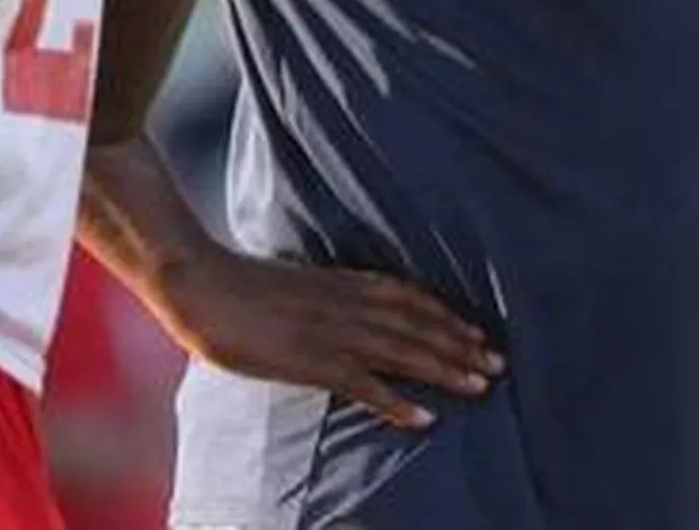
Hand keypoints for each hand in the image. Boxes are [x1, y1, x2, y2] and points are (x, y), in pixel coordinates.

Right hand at [156, 246, 502, 430]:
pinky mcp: (310, 359)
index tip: (479, 331)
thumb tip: (336, 307)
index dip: (448, 316)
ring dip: (446, 369)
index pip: (411, 298)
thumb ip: (323, 294)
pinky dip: (397, 402)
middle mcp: (349, 303)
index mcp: (345, 281)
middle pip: (419, 325)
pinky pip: (364, 384)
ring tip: (481, 385)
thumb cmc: (237, 282)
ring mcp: (332, 331)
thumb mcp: (295, 281)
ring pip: (404, 351)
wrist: (199, 280)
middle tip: (499, 363)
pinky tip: (424, 419)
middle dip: (462, 344)